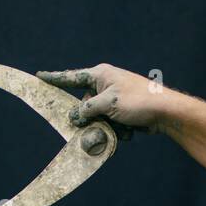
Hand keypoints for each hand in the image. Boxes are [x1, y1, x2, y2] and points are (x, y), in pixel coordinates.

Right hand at [37, 63, 174, 135]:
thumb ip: (88, 110)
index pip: (71, 77)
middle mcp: (105, 85)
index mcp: (100, 75)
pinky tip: (129, 130)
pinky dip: (117, 130)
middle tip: (100, 124)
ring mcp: (114, 99)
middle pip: (85, 106)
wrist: (165, 111)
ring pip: (98, 119)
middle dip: (92, 120)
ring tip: (122, 127)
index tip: (39, 77)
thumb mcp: (108, 104)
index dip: (54, 79)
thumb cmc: (139, 101)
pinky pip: (110, 124)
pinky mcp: (122, 112)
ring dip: (107, 127)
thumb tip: (75, 116)